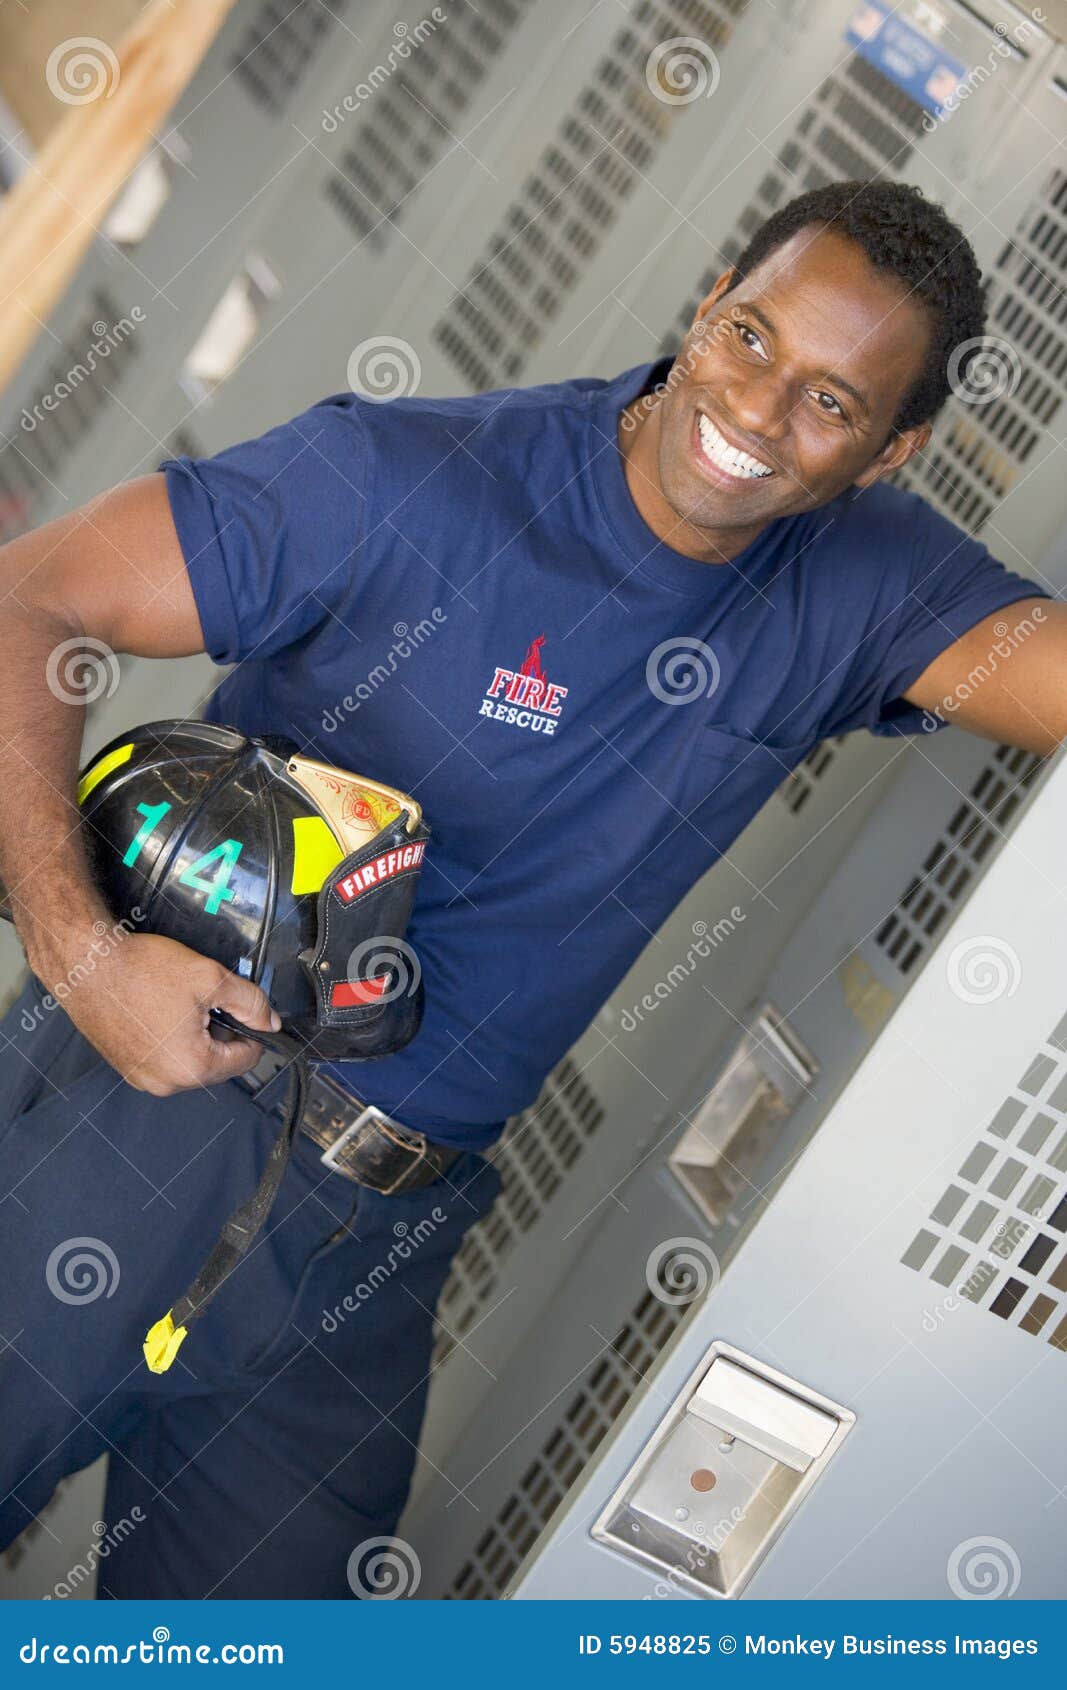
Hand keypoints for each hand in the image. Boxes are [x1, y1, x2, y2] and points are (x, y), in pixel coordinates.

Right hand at [52, 932, 281, 1096]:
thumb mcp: (211, 978)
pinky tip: (160, 1010)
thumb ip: (250, 1002)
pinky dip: (170, 1038)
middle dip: (220, 1032)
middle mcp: (166, 1084)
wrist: (87, 965)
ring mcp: (142, 1079)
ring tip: (179, 1003)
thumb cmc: (141, 971)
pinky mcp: (127, 1068)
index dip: (252, 1030)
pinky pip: (164, 1059)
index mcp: (192, 1068)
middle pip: (218, 1063)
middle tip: (206, 999)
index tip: (244, 1009)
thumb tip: (270, 1021)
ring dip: (196, 1035)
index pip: (246, 1059)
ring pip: (190, 1060)